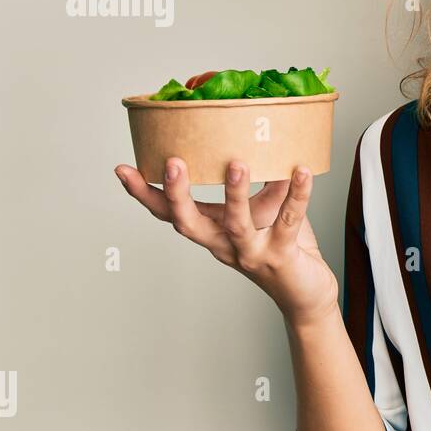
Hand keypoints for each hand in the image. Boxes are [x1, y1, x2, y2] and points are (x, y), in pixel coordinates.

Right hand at [114, 157, 340, 326]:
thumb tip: (260, 137)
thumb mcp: (263, 209)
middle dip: (177, 194)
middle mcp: (224, 245)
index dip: (144, 195)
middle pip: (188, 223)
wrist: (306, 293)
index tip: (123, 170)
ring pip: (236, 224)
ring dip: (235, 193)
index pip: (169, 214)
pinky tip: (301, 172)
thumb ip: (259, 181)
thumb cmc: (281, 245)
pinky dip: (296, 194)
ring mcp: (251, 252)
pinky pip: (288, 220)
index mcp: (212, 232)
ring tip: (237, 164)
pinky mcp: (281, 255)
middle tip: (172, 162)